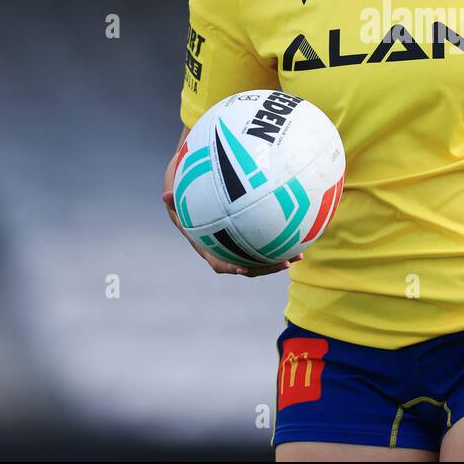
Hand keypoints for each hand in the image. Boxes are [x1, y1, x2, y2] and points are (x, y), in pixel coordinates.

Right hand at [163, 141, 300, 276]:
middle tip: (287, 263)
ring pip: (261, 258)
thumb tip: (164, 195)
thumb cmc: (187, 200)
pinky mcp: (251, 240)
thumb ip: (175, 201)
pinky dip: (281, 240)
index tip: (243, 268)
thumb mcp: (179, 200)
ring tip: (300, 255)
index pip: (220, 263)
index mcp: (210, 248)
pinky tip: (299, 232)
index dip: (231, 267)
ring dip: (280, 258)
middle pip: (249, 266)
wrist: (196, 204)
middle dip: (268, 267)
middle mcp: (227, 251)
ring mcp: (240, 247)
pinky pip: (266, 243)